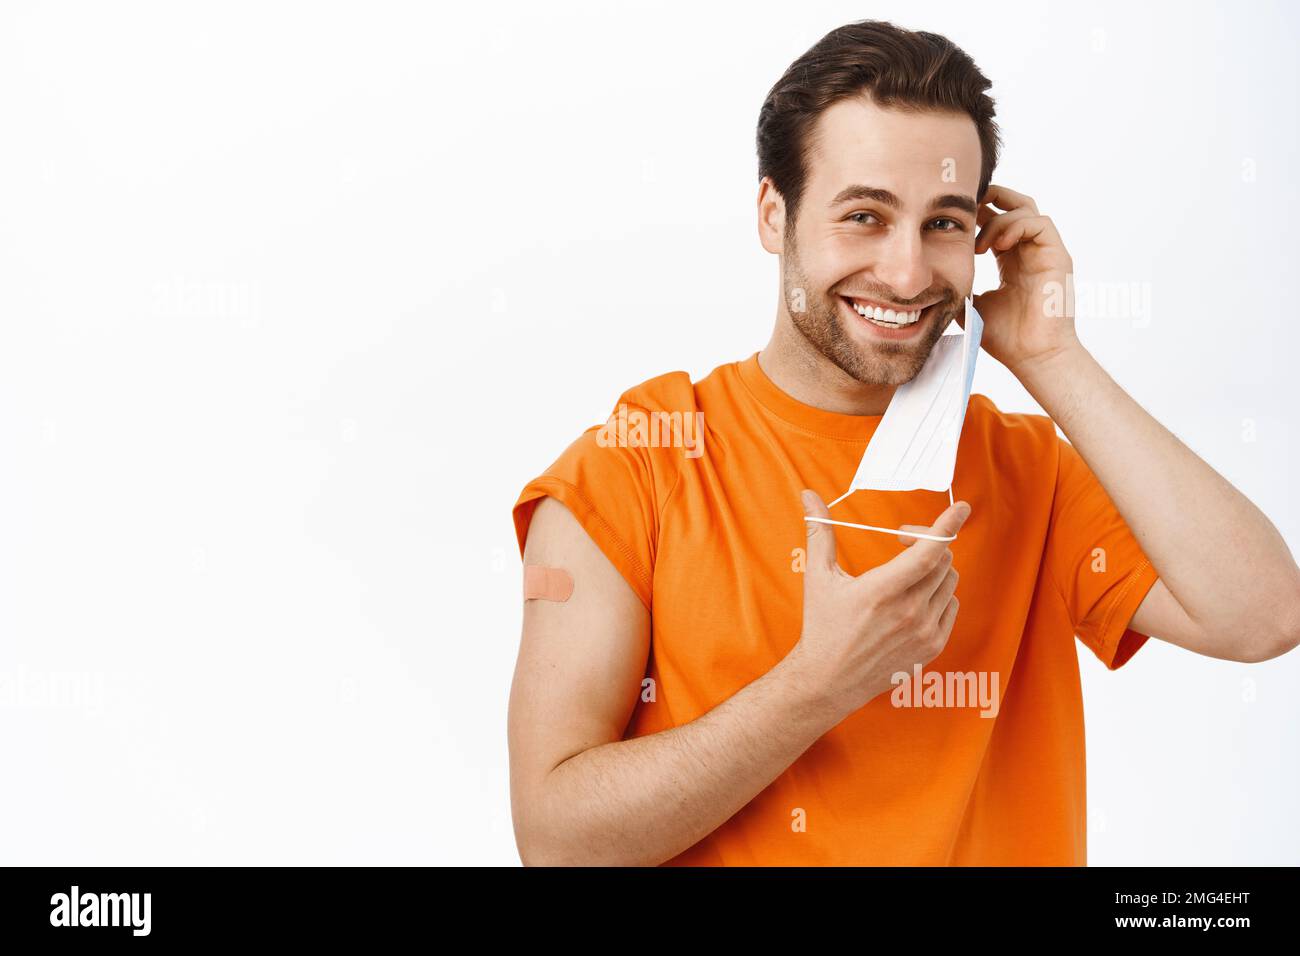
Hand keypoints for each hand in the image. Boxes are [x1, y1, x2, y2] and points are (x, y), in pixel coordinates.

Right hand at [787, 489, 968, 721]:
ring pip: (949, 582)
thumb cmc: (822, 626)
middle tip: (903, 541)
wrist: (829, 679)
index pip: (929, 552)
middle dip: (927, 543)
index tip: (961, 508)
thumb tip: (808, 495)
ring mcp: (924, 631)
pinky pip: (951, 606)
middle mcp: (909, 612)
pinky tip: (914, 597)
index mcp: (882, 591)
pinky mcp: (933, 646)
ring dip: (934, 569)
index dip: (947, 526)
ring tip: (907, 573)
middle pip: (942, 561)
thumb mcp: (818, 577)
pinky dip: (939, 594)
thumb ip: (819, 531)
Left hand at [969, 184, 1081, 375]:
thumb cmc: (1005, 337)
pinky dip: (1015, 226)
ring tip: (979, 245)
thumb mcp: (970, 305)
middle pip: (1013, 204)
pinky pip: (1039, 223)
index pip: (995, 220)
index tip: (952, 220)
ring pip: (1025, 209)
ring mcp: (1045, 252)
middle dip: (989, 198)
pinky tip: (996, 246)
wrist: (1031, 357)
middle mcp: (1029, 251)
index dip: (976, 213)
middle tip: (964, 210)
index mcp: (1010, 260)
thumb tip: (931, 277)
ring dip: (997, 219)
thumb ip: (957, 285)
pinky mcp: (1058, 256)